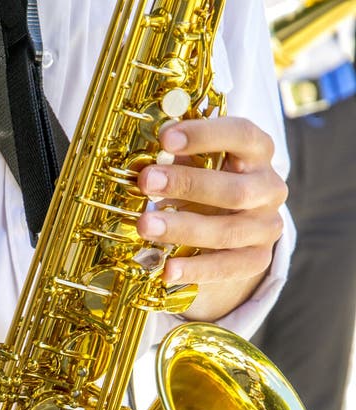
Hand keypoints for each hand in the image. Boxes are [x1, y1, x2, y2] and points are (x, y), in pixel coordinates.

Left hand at [136, 116, 287, 319]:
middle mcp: (269, 188)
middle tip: (146, 181)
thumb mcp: (200, 164)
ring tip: (145, 226)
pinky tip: (167, 270)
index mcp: (259, 152)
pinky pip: (227, 268)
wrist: (236, 230)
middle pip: (234, 189)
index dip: (205, 134)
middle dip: (186, 184)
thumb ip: (180, 156)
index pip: (241, 135)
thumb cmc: (210, 185)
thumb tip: (143, 156)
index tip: (165, 137)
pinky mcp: (258, 260)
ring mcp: (266, 227)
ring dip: (183, 228)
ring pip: (227, 231)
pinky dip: (195, 269)